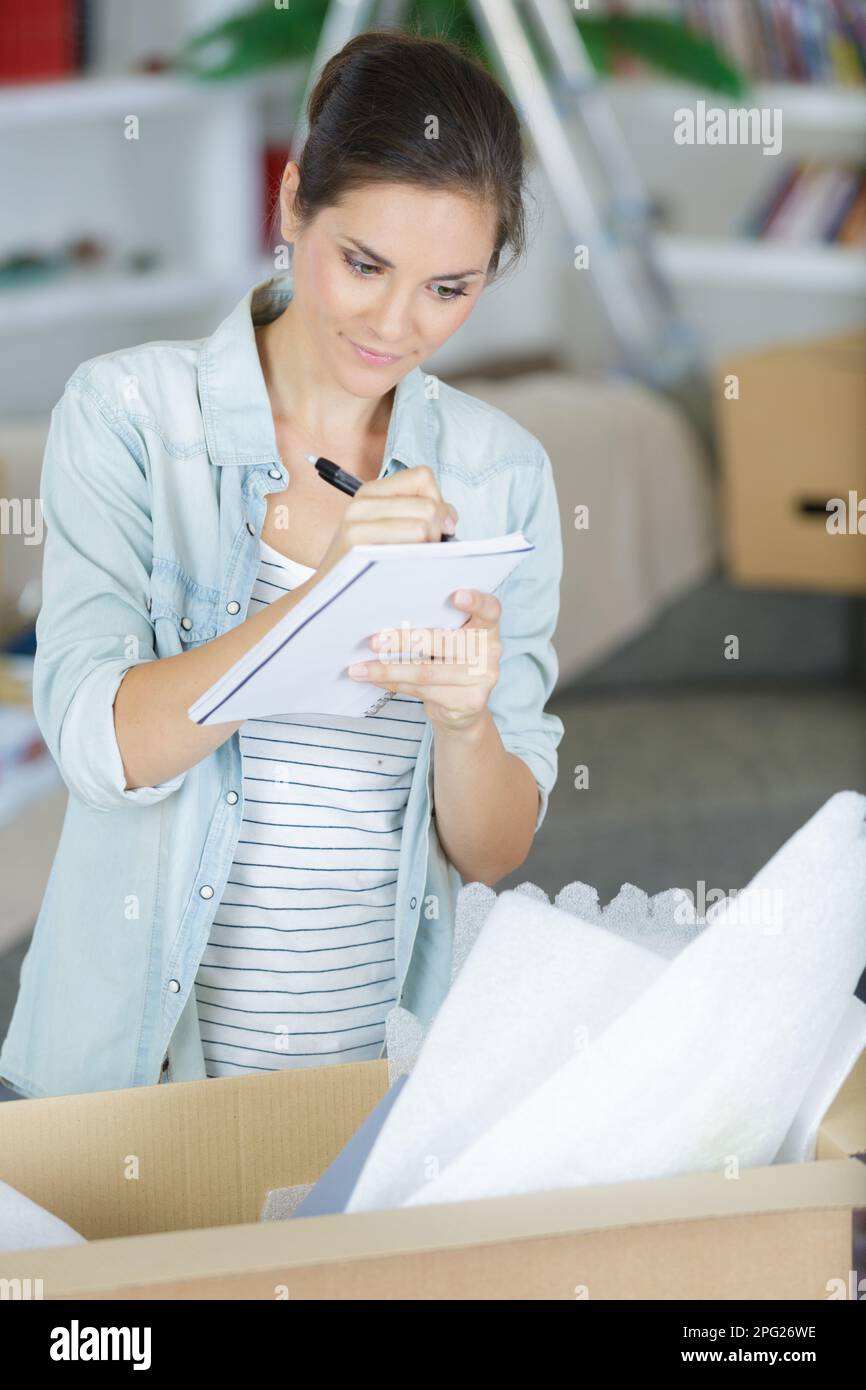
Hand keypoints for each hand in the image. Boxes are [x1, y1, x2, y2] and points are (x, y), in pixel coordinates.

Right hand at [314, 464, 457, 585]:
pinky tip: (407, 568)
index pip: (423, 477)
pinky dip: (419, 556)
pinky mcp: (357, 541)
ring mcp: (357, 520)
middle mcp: (362, 500)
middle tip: (425, 551)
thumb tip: (449, 518)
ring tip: (414, 560)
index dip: (439, 501)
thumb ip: (422, 515)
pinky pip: (411, 539)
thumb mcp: (389, 532)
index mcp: (372, 492)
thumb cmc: (366, 566)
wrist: (327, 595)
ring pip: (423, 521)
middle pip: (429, 504)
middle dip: (437, 530)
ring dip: (429, 546)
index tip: (436, 526)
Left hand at [348, 588, 501, 733]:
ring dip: (388, 670)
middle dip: (404, 641)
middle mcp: (490, 652)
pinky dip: (393, 684)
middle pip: (445, 642)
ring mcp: (482, 679)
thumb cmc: (449, 663)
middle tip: (374, 641)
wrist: (463, 710)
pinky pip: (422, 691)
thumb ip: (433, 626)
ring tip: (359, 669)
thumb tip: (383, 618)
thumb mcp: (449, 641)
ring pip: (426, 672)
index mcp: (487, 628)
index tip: (456, 596)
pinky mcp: (468, 702)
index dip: (476, 601)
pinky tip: (374, 679)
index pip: (490, 610)